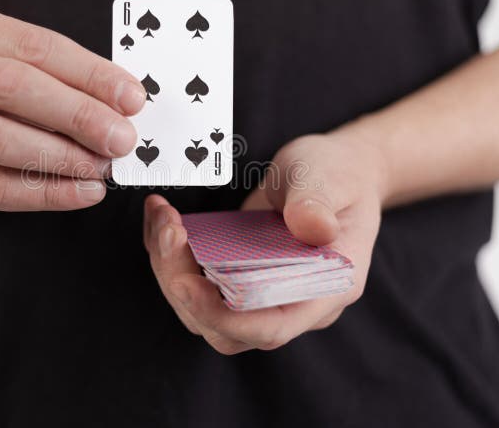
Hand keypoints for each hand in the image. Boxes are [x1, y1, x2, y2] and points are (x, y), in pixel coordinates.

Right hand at [0, 6, 145, 217]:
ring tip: (102, 169)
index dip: (88, 73)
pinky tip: (81, 193)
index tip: (133, 99)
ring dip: (59, 156)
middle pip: (9, 86)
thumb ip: (65, 78)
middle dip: (76, 114)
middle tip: (121, 139)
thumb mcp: (17, 66)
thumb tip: (127, 103)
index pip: (33, 45)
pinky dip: (42, 193)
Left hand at [143, 132, 386, 353]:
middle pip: (224, 328)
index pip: (271, 328)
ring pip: (200, 311)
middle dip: (184, 288)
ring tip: (162, 218)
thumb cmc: (338, 174)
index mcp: (324, 289)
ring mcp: (260, 293)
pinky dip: (168, 254)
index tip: (187, 284)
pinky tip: (160, 216)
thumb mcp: (329, 177)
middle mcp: (290, 303)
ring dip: (170, 269)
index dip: (224, 317)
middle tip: (170, 232)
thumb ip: (318, 202)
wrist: (333, 171)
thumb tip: (314, 227)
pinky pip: (194, 283)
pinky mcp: (234, 277)